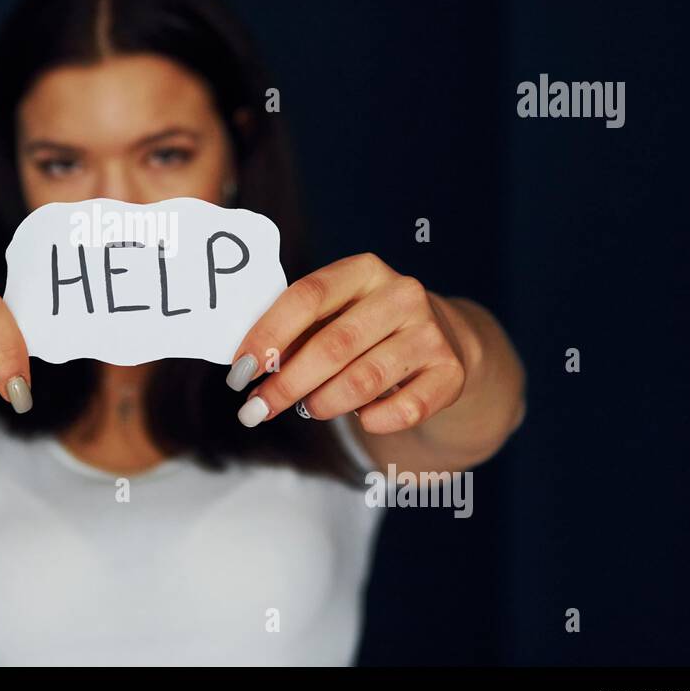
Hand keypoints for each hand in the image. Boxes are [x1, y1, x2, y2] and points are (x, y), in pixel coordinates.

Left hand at [225, 253, 469, 433]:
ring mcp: (430, 332)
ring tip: (308, 409)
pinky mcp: (450, 372)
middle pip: (333, 345)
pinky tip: (360, 418)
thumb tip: (247, 368)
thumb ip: (294, 332)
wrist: (439, 341)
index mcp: (362, 270)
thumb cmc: (364, 328)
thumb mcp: (332, 315)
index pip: (306, 296)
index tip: (239, 371)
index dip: (268, 335)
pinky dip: (374, 420)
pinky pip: (404, 409)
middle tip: (257, 410)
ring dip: (324, 403)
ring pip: (364, 380)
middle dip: (287, 384)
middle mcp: (401, 294)